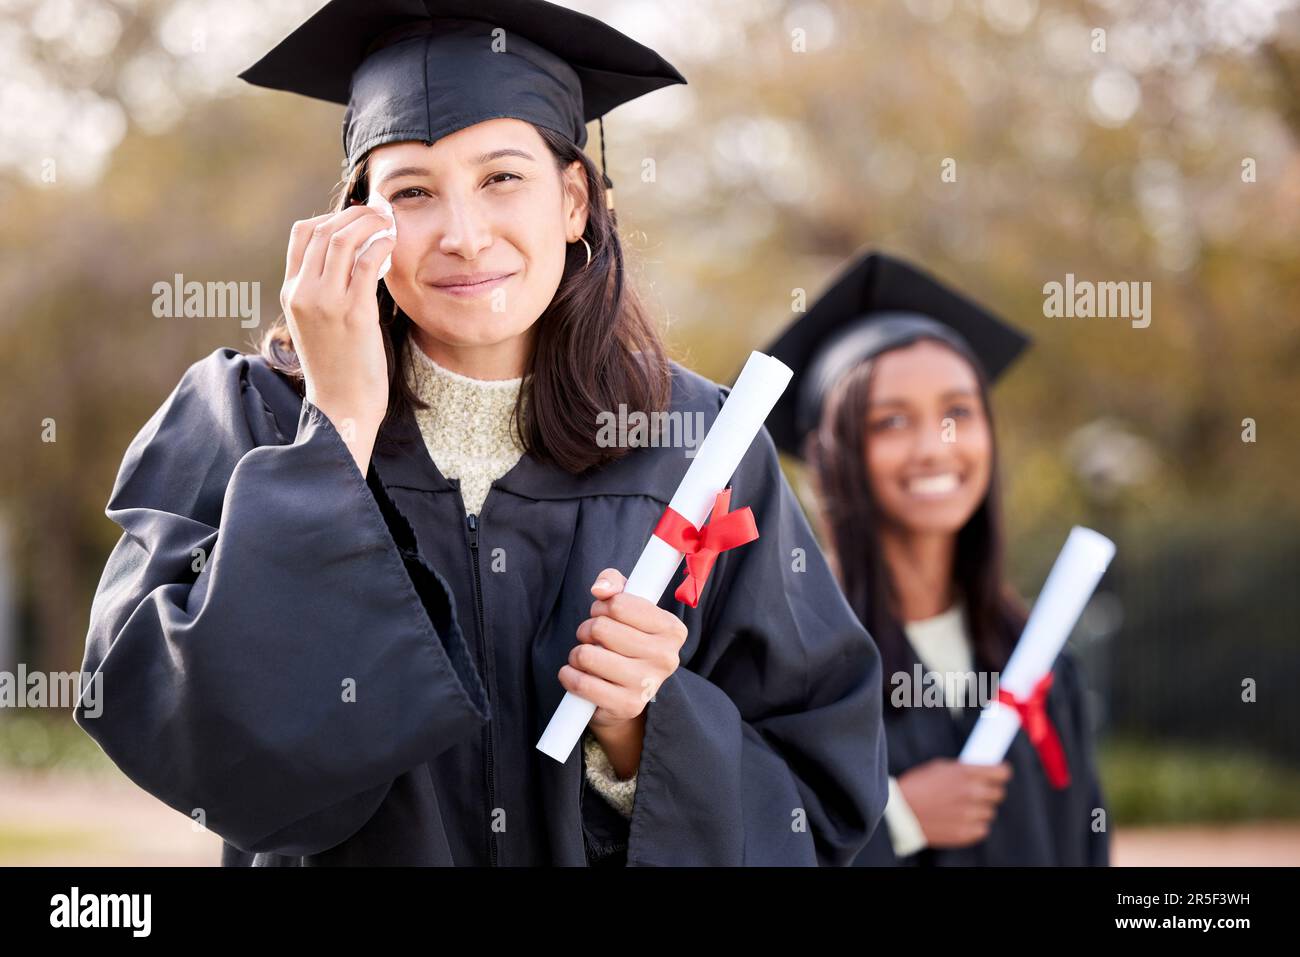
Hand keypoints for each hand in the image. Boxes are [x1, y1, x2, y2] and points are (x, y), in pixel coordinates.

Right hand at [280, 201, 396, 471]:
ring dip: (369, 223)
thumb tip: (353, 260)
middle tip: (380, 213)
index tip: (357, 219)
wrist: (340, 406)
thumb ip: (324, 292)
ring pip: (342, 239)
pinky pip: (366, 263)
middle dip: (355, 215)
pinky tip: (393, 243)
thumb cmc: (338, 367)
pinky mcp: (352, 313)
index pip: (302, 235)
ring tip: (388, 223)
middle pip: (323, 230)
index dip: (331, 217)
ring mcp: (325, 302)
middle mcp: (302, 292)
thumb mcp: (317, 324)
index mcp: (291, 292)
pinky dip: (381, 244)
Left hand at [559, 568, 687, 777]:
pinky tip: (577, 675)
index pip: (618, 604)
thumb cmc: (625, 641)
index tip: (606, 616)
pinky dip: (569, 676)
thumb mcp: (625, 606)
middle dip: (588, 630)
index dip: (602, 608)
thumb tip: (600, 589)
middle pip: (601, 628)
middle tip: (595, 639)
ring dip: (577, 654)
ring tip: (588, 658)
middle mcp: (666, 657)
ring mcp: (647, 684)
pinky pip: (581, 683)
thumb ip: (613, 583)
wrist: (626, 694)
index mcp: (672, 629)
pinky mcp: (626, 706)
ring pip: (586, 654)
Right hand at [897, 758, 1012, 848]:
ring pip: (990, 812)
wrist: (899, 813)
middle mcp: (971, 793)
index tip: (999, 774)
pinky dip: (974, 825)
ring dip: (979, 810)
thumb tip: (982, 773)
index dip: (1001, 773)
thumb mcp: (939, 767)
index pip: (1002, 773)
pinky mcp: (965, 833)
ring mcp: (969, 814)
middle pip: (999, 794)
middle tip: (978, 792)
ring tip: (961, 808)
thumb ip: (964, 770)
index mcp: (965, 773)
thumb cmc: (917, 786)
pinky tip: (960, 820)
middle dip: (990, 792)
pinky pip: (982, 829)